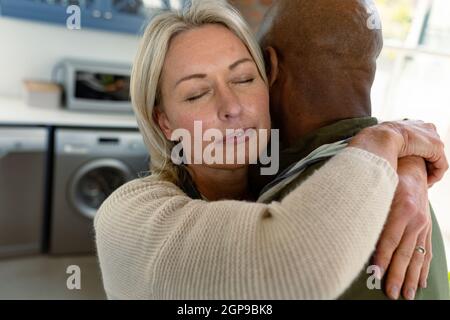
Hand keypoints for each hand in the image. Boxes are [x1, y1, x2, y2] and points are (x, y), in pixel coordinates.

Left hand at [372, 156, 431, 299]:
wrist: (413, 168)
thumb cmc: (390, 176)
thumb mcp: (380, 187)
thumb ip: (372, 209)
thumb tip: (355, 232)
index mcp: (403, 209)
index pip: (390, 240)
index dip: (382, 258)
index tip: (376, 275)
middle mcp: (416, 220)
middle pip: (404, 253)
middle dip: (397, 275)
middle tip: (391, 293)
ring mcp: (424, 226)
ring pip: (418, 257)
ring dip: (411, 278)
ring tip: (406, 295)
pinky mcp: (427, 229)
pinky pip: (428, 253)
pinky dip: (424, 269)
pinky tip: (421, 282)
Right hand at [382, 120, 447, 185]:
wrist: (382, 137)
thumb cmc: (378, 141)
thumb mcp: (384, 142)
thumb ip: (389, 146)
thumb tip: (384, 156)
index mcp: (412, 124)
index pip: (421, 141)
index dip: (417, 156)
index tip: (409, 167)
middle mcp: (425, 127)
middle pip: (431, 150)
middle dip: (426, 164)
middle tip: (417, 177)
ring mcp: (432, 136)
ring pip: (437, 159)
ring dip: (430, 172)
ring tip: (422, 182)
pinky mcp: (436, 147)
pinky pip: (440, 166)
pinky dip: (435, 176)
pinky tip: (426, 183)